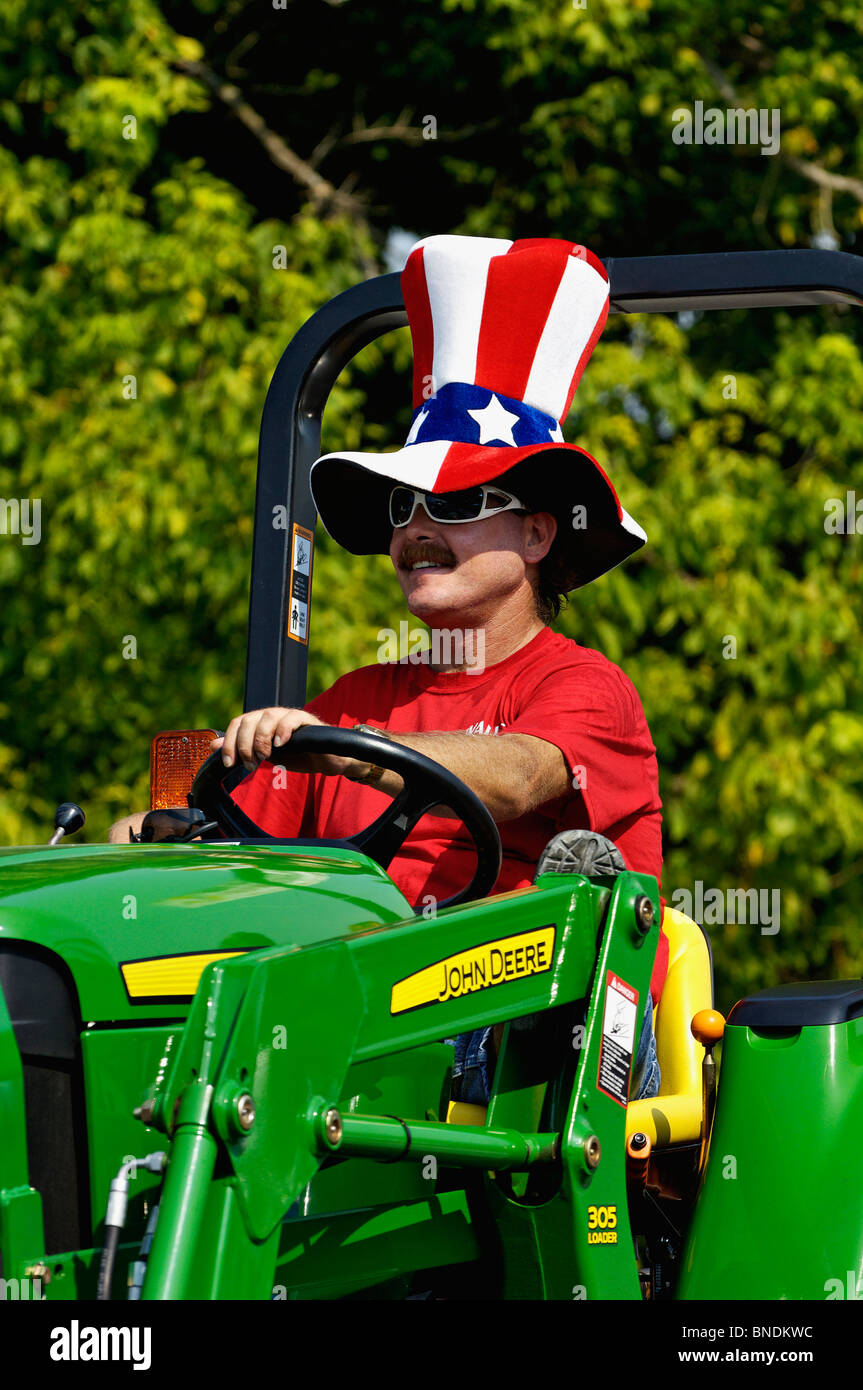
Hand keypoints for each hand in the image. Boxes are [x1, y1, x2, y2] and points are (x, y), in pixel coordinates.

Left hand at [211, 708, 353, 776]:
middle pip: (249, 720)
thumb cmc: (296, 755)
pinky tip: (280, 744)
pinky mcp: (306, 719)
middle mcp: (272, 715)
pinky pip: (291, 718)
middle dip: (244, 744)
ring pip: (267, 716)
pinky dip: (282, 730)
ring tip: (265, 756)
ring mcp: (289, 715)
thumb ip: (241, 748)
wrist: (324, 759)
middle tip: (251, 763)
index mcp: (260, 722)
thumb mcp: (264, 755)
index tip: (230, 763)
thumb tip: (214, 745)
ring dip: (261, 739)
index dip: (230, 743)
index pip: (238, 723)